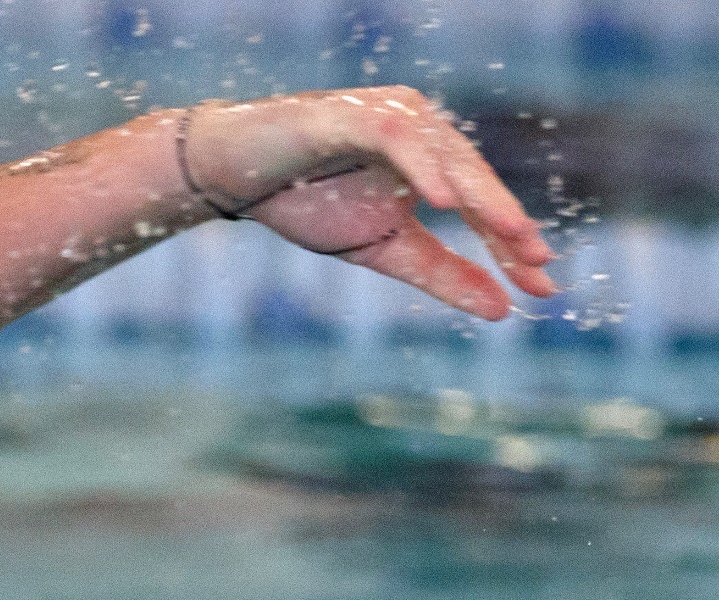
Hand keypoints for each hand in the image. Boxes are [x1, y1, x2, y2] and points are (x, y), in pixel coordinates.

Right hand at [181, 87, 558, 320]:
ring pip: (448, 156)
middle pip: (476, 179)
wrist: (234, 174)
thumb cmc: (304, 201)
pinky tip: (442, 200)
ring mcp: (393, 117)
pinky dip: (422, 166)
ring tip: (508, 232)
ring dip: (479, 195)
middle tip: (537, 259)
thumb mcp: (382, 250)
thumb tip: (501, 309)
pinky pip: (398, 139)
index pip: (482, 207)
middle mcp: (424, 132)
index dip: (511, 246)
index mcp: (433, 163)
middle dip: (506, 222)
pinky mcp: (356, 113)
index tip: (543, 287)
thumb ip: (440, 274)